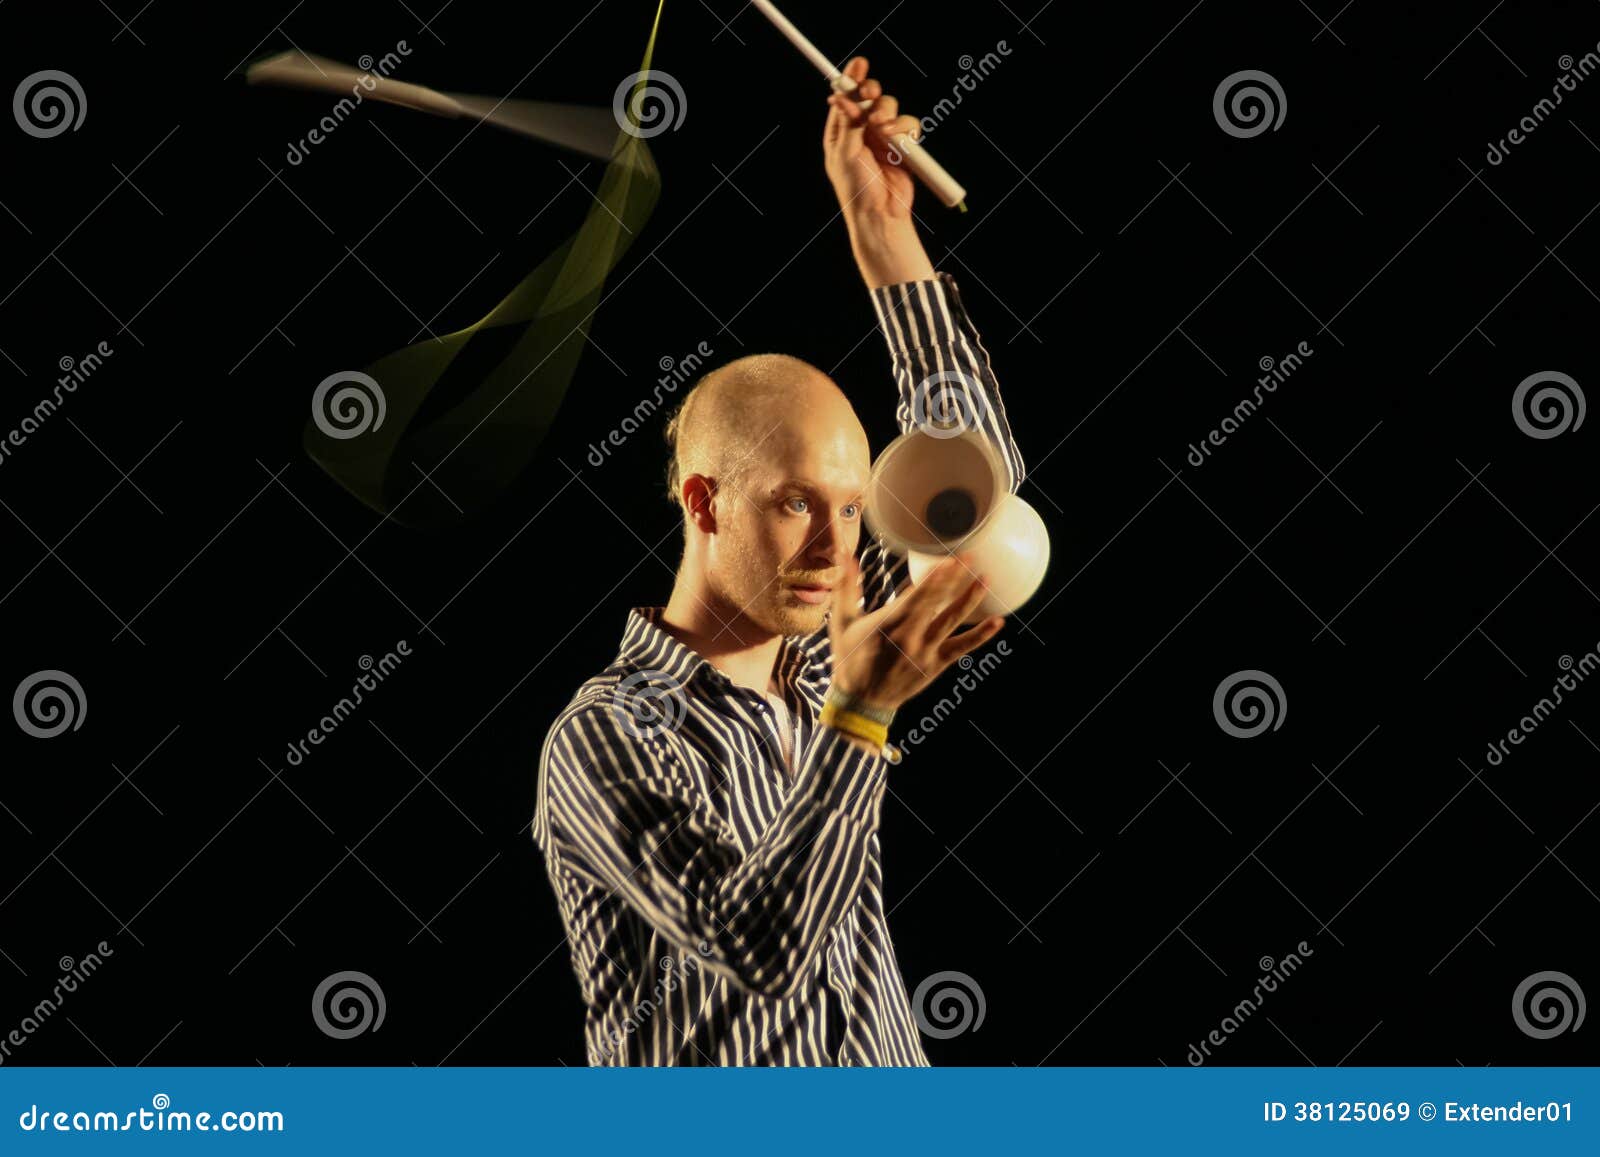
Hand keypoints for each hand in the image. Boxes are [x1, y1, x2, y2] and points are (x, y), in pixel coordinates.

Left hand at [823, 56, 924, 224]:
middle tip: (871, 94)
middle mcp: (862, 131)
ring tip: (883, 128)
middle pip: (870, 97)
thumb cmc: (856, 189)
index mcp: (841, 132)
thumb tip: (843, 97)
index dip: (851, 78)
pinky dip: (905, 127)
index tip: (859, 63)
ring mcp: (883, 138)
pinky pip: (909, 125)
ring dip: (888, 112)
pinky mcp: (903, 146)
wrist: (880, 214)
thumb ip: (849, 123)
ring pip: (890, 108)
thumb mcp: (846, 154)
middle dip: (872, 91)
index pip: (846, 98)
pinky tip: (897, 139)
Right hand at [827, 552, 1005, 712]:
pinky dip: (981, 636)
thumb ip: (846, 588)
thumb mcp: (842, 622)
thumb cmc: (850, 659)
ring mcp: (926, 652)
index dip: (937, 576)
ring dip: (970, 600)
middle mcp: (910, 637)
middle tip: (972, 557)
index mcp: (889, 623)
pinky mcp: (936, 665)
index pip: (918, 594)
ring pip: (953, 621)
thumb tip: (845, 555)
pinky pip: (962, 648)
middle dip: (955, 579)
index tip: (950, 558)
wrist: (861, 701)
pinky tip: (998, 623)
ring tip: (986, 580)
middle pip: (938, 603)